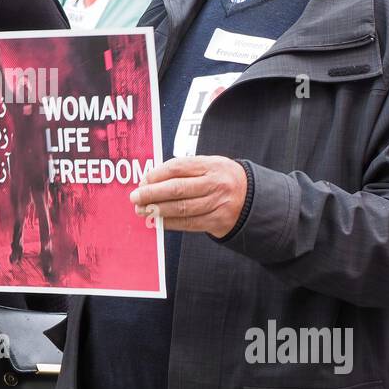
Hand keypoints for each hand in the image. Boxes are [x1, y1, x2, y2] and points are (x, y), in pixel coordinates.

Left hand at [130, 155, 247, 238]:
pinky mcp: (218, 221)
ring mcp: (218, 204)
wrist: (252, 198)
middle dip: (152, 194)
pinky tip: (158, 220)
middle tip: (135, 198)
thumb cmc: (222, 179)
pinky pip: (189, 223)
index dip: (156, 175)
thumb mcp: (209, 165)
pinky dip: (171, 222)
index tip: (143, 181)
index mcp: (211, 165)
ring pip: (182, 208)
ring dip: (158, 210)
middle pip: (177, 189)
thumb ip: (184, 170)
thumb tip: (151, 180)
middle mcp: (216, 184)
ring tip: (142, 210)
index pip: (178, 168)